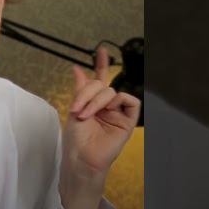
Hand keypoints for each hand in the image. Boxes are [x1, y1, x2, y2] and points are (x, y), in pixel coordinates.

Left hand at [62, 46, 141, 178]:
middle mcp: (107, 106)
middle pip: (102, 85)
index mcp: (93, 102)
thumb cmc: (76, 139)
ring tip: (86, 114)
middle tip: (77, 108)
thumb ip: (80, 88)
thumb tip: (77, 68)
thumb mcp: (75, 109)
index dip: (101, 65)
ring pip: (113, 92)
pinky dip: (119, 101)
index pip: (100, 80)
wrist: (81, 158)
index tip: (102, 50)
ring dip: (97, 100)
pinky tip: (109, 109)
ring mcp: (118, 113)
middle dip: (88, 93)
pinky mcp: (128, 121)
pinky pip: (132, 101)